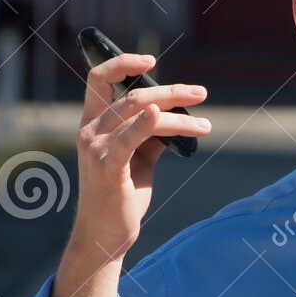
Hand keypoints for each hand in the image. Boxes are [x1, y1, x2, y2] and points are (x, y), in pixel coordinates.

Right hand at [71, 52, 208, 263]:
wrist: (107, 235)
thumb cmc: (121, 197)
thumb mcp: (136, 159)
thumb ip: (148, 135)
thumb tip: (172, 116)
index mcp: (93, 124)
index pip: (99, 79)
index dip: (124, 63)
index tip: (152, 60)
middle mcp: (89, 130)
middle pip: (133, 95)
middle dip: (172, 91)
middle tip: (201, 93)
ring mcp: (96, 147)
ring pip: (142, 113)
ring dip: (180, 116)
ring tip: (206, 125)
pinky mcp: (108, 166)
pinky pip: (130, 137)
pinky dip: (149, 123)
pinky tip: (165, 115)